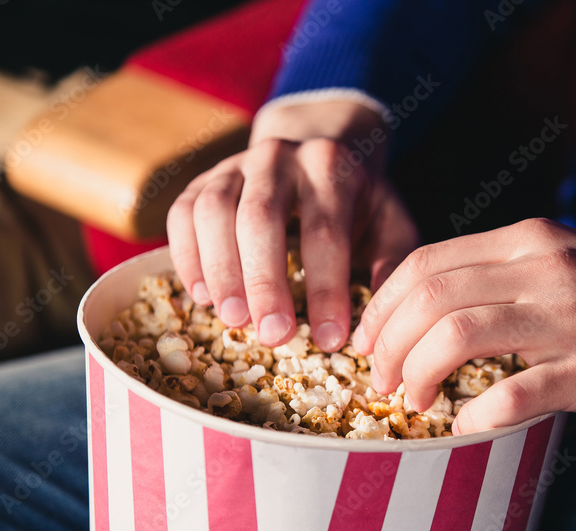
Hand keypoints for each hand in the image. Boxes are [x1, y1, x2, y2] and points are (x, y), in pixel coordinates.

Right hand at [167, 100, 419, 351]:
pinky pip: (183, 213)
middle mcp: (279, 157)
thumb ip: (392, 265)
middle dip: (265, 282)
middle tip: (273, 336)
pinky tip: (201, 297)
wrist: (321, 145)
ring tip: (234, 320)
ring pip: (214, 211)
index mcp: (331, 166)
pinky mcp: (202, 180)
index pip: (325, 231)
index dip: (326, 289)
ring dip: (221, 270)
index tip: (329, 340)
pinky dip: (187, 256)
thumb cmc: (359, 203)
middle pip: (261, 218)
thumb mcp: (390, 224)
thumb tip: (379, 324)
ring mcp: (234, 164)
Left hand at [352, 218, 575, 433]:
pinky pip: (516, 391)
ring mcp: (572, 318)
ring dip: (418, 374)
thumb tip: (445, 314)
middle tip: (380, 382)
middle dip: (387, 345)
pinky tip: (466, 428)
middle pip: (430, 296)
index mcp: (534, 241)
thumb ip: (514, 277)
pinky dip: (476, 414)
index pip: (427, 262)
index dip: (383, 307)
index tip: (370, 343)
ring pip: (458, 333)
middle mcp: (545, 268)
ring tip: (412, 403)